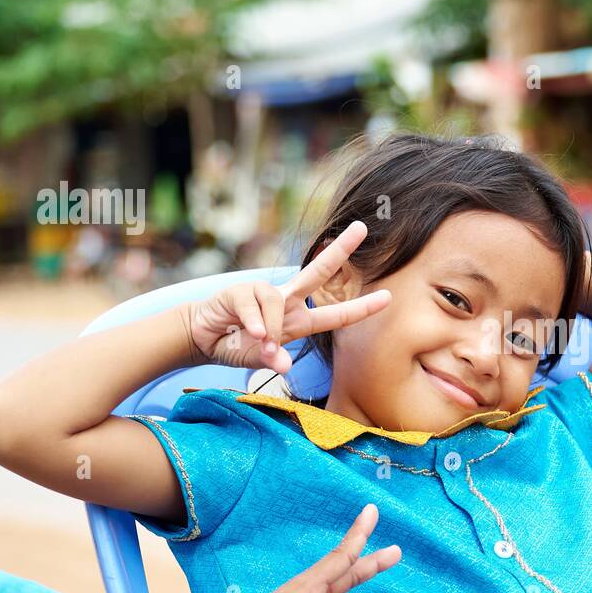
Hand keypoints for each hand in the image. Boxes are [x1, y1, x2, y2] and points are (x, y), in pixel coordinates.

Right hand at [183, 220, 390, 372]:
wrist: (201, 338)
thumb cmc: (236, 346)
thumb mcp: (259, 359)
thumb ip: (272, 361)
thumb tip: (283, 365)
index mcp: (299, 320)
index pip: (336, 315)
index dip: (362, 308)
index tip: (389, 297)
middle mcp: (287, 301)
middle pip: (319, 270)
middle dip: (340, 249)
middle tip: (361, 227)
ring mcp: (265, 293)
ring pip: (278, 302)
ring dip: (271, 329)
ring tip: (260, 344)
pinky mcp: (241, 290)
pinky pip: (255, 305)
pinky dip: (256, 323)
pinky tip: (251, 333)